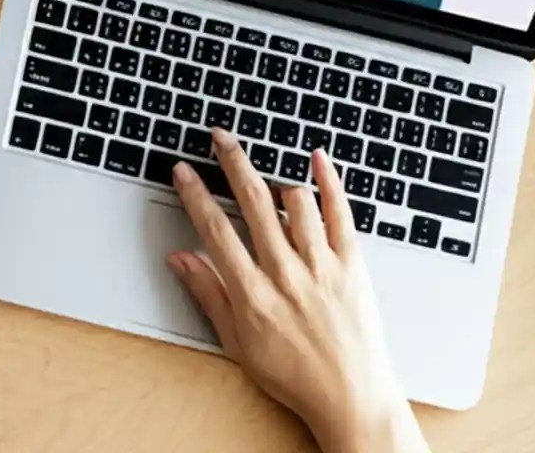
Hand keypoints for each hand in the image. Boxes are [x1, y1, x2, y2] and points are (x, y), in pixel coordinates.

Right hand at [168, 129, 429, 452]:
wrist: (351, 397)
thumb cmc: (294, 375)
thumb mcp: (237, 342)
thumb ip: (208, 294)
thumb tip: (180, 260)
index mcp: (253, 293)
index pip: (216, 230)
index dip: (195, 195)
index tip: (183, 171)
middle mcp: (286, 274)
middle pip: (254, 203)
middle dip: (232, 163)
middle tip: (219, 137)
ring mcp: (322, 266)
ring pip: (296, 203)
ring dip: (276, 178)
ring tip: (263, 170)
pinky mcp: (353, 265)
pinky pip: (341, 214)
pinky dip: (330, 182)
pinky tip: (318, 160)